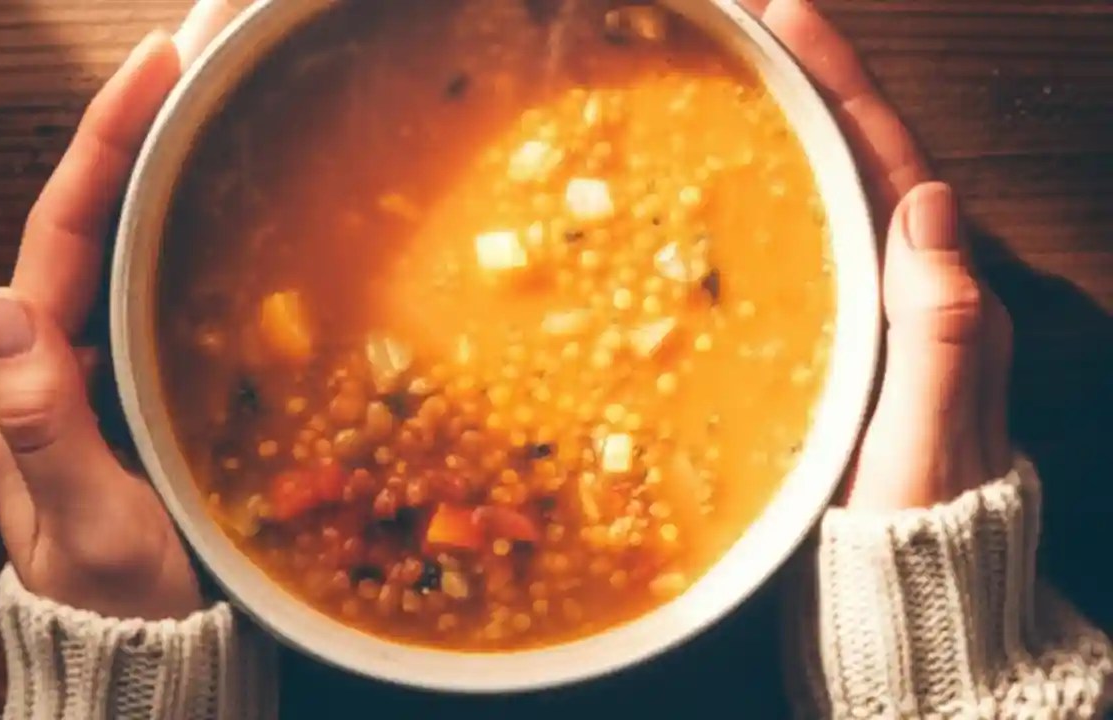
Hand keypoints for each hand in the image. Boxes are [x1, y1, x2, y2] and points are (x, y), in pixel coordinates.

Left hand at [0, 1, 239, 619]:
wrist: (147, 658)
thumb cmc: (123, 604)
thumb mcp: (85, 525)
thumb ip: (41, 427)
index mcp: (25, 384)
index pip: (61, 236)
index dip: (105, 143)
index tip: (156, 64)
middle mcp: (51, 363)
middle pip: (89, 219)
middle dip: (135, 126)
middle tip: (197, 50)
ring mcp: (96, 373)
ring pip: (125, 246)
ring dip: (164, 164)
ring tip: (215, 96)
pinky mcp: (139, 390)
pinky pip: (156, 289)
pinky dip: (187, 228)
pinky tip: (228, 196)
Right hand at [740, 0, 1013, 509]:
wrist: (902, 599)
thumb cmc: (914, 524)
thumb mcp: (931, 431)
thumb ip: (939, 327)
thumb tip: (929, 202)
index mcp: (940, 296)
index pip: (894, 164)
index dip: (845, 85)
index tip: (792, 21)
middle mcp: (908, 294)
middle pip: (860, 167)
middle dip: (811, 92)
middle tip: (746, 35)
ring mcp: (867, 323)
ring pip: (825, 209)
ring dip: (783, 142)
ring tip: (726, 93)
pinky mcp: (829, 355)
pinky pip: (797, 261)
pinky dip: (763, 216)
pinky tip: (713, 208)